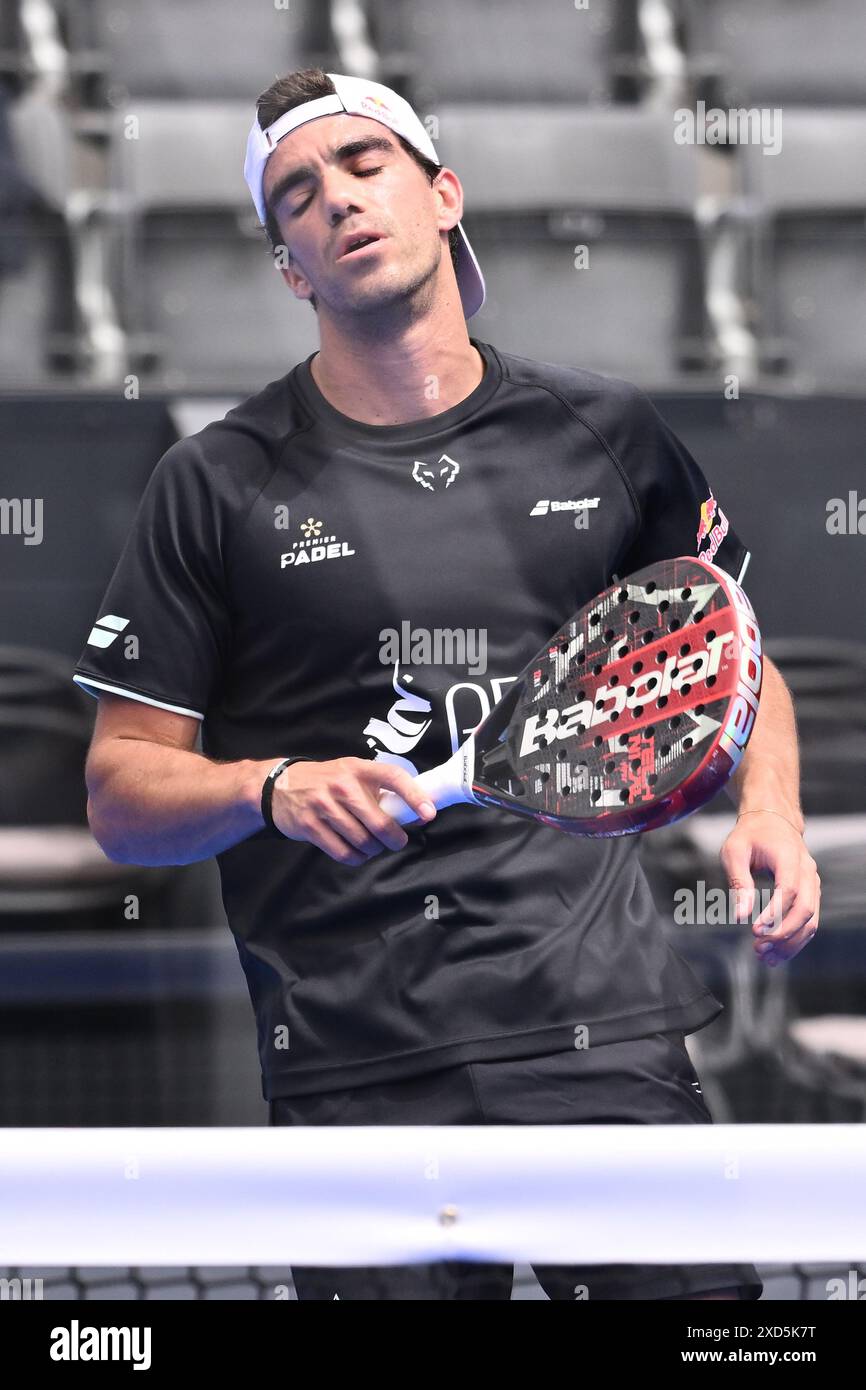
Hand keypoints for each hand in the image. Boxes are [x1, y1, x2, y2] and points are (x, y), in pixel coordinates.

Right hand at [269, 757, 435, 865]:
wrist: (279, 785)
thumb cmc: (327, 781)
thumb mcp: (352, 775)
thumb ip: (381, 791)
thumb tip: (419, 814)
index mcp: (358, 768)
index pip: (393, 777)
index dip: (414, 796)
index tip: (429, 813)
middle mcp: (342, 785)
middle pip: (379, 822)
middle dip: (394, 839)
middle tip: (396, 841)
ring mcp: (324, 806)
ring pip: (363, 841)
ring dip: (373, 849)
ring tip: (372, 845)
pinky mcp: (310, 826)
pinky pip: (343, 852)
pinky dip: (355, 857)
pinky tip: (356, 852)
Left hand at [720, 812, 820, 966]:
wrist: (772, 820)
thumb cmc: (750, 835)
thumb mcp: (734, 851)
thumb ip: (738, 882)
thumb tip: (740, 916)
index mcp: (789, 857)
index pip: (789, 889)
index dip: (774, 913)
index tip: (754, 930)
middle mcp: (807, 872)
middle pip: (805, 909)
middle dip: (783, 933)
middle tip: (758, 947)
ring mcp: (813, 884)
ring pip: (811, 921)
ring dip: (791, 942)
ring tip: (765, 957)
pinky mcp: (810, 895)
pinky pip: (809, 922)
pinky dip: (795, 940)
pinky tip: (776, 953)